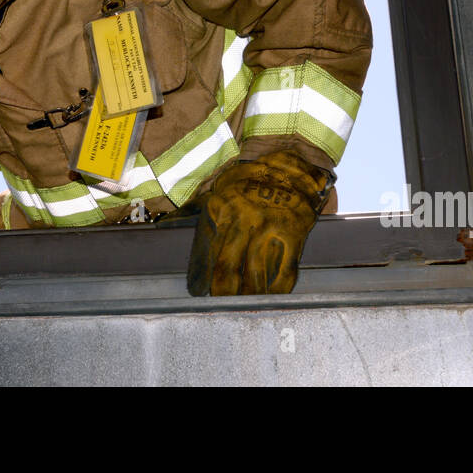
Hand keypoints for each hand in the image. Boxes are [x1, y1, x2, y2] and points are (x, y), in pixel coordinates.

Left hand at [186, 151, 332, 295]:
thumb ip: (205, 217)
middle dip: (223, 292)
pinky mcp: (293, 233)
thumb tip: (180, 238)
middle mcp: (243, 220)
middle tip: (222, 306)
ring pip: (255, 275)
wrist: (291, 165)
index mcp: (222, 209)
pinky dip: (278, 290)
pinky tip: (273, 298)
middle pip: (227, 268)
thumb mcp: (222, 192)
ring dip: (249, 296)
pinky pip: (285, 271)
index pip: (207, 252)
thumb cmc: (252, 181)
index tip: (198, 292)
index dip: (202, 277)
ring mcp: (269, 227)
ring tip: (245, 306)